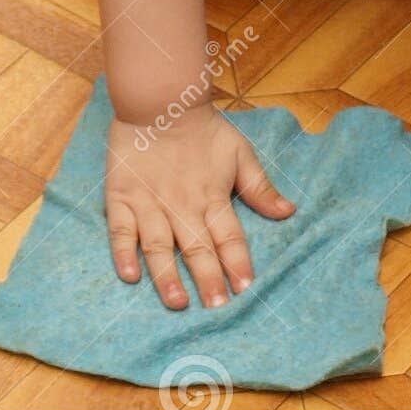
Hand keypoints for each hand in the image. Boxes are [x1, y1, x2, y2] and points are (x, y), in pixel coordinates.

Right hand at [105, 103, 295, 308]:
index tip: (246, 289)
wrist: (160, 100)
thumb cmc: (203, 128)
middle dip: (208, 279)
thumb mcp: (240, 152)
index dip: (238, 262)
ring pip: (160, 246)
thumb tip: (289, 212)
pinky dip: (124, 253)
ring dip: (168, 276)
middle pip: (197, 247)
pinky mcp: (122, 197)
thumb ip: (261, 187)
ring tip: (177, 303)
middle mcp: (182, 205)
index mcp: (213, 196)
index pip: (229, 235)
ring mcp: (150, 203)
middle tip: (216, 308)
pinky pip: (121, 230)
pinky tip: (130, 275)